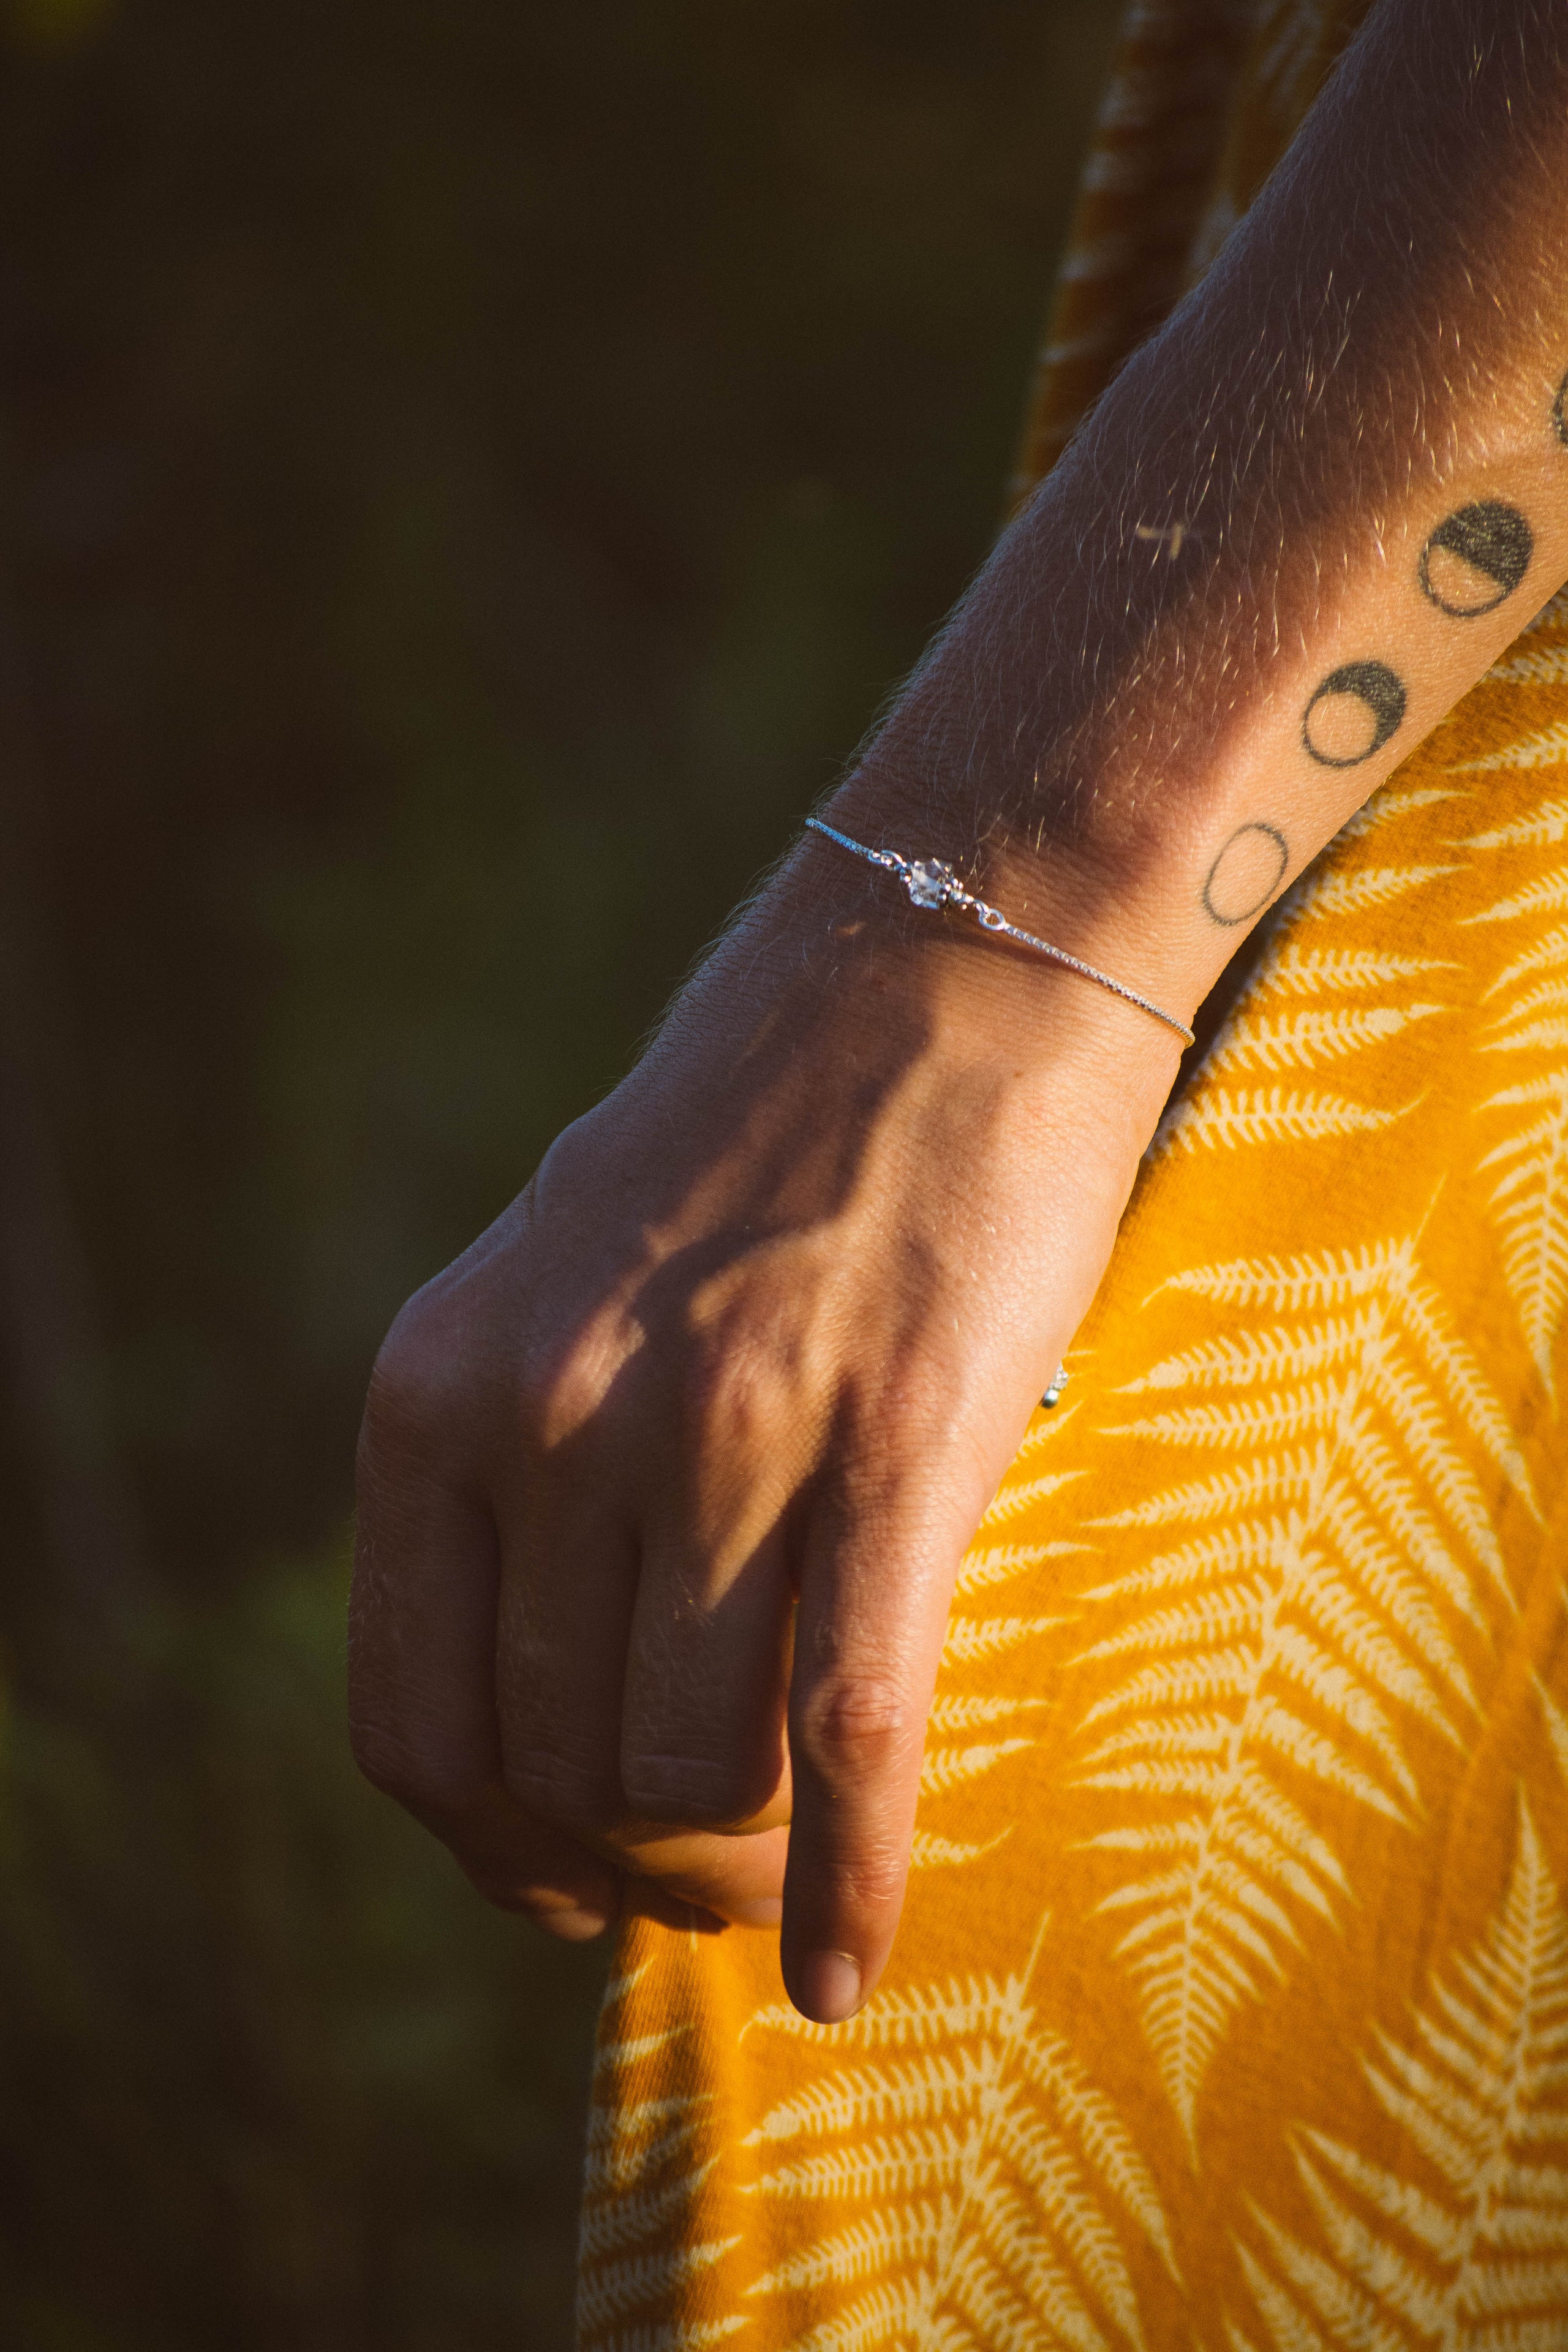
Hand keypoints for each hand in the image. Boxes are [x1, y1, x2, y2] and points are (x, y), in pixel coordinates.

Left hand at [348, 832, 1181, 2017]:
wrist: (942, 955)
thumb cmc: (761, 1129)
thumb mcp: (562, 1280)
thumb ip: (528, 1465)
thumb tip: (555, 1685)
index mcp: (443, 1386)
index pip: (415, 1719)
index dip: (486, 1844)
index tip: (559, 1881)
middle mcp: (559, 1416)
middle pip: (565, 1763)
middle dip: (633, 1864)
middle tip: (703, 1877)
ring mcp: (726, 1432)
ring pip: (694, 1762)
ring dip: (736, 1863)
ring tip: (779, 1874)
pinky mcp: (898, 1442)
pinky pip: (851, 1727)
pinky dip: (849, 1882)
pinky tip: (845, 1971)